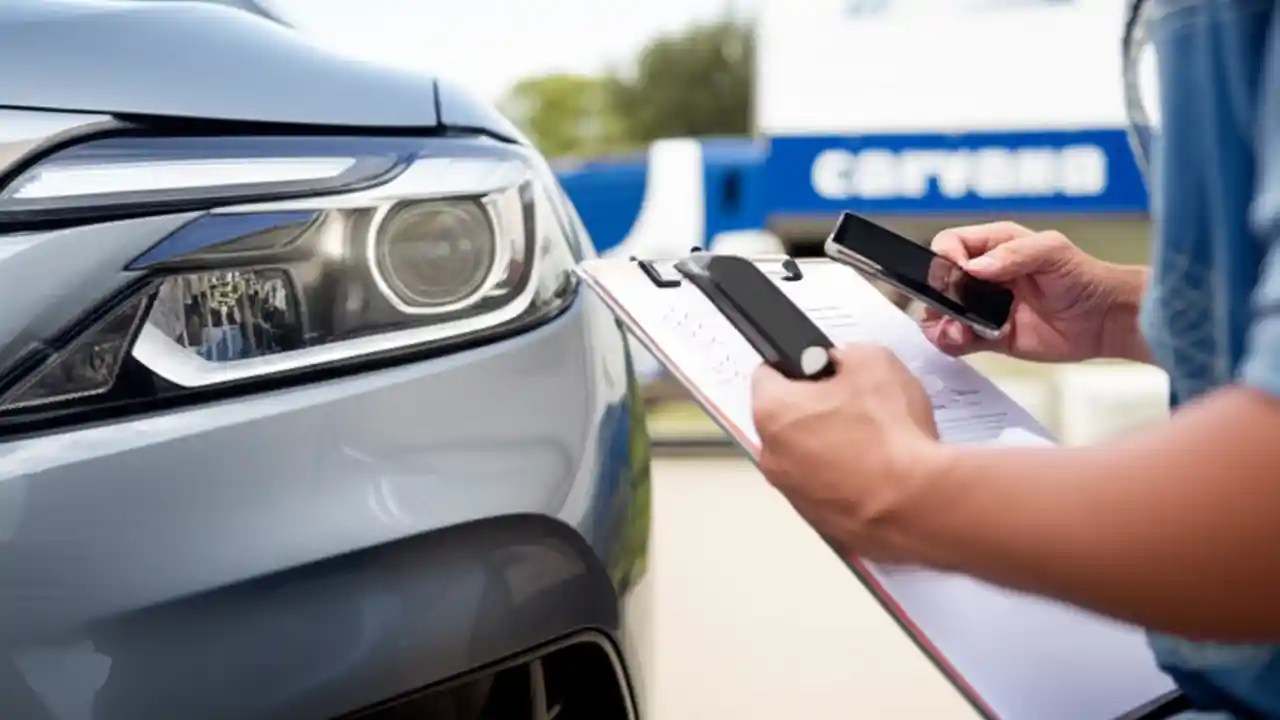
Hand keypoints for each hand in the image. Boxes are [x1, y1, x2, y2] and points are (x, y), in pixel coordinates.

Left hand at [752, 344, 941, 563]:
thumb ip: (846, 354)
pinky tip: (876, 472)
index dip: (797, 366)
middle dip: (815, 408)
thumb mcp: (873, 361)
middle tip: (854, 404)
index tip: (820, 368)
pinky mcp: (818, 520)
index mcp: (772, 412)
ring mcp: (792, 493)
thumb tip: (843, 364)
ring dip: (830, 446)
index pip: (767, 375)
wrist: (915, 503)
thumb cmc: (888, 434)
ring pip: (805, 457)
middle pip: (785, 419)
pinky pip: (826, 488)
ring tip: (871, 442)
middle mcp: (772, 456)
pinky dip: (844, 479)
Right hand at [921, 222, 1146, 362]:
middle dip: (937, 295)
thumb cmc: (1085, 277)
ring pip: (941, 313)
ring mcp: (983, 308)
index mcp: (993, 246)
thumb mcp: (1053, 251)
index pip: (950, 244)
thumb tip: (975, 268)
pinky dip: (951, 341)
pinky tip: (963, 339)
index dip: (945, 258)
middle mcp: (982, 276)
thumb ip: (1013, 254)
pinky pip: (956, 339)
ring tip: (959, 330)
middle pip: (938, 281)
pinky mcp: (988, 336)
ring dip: (940, 322)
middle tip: (952, 308)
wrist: (1106, 320)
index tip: (956, 275)